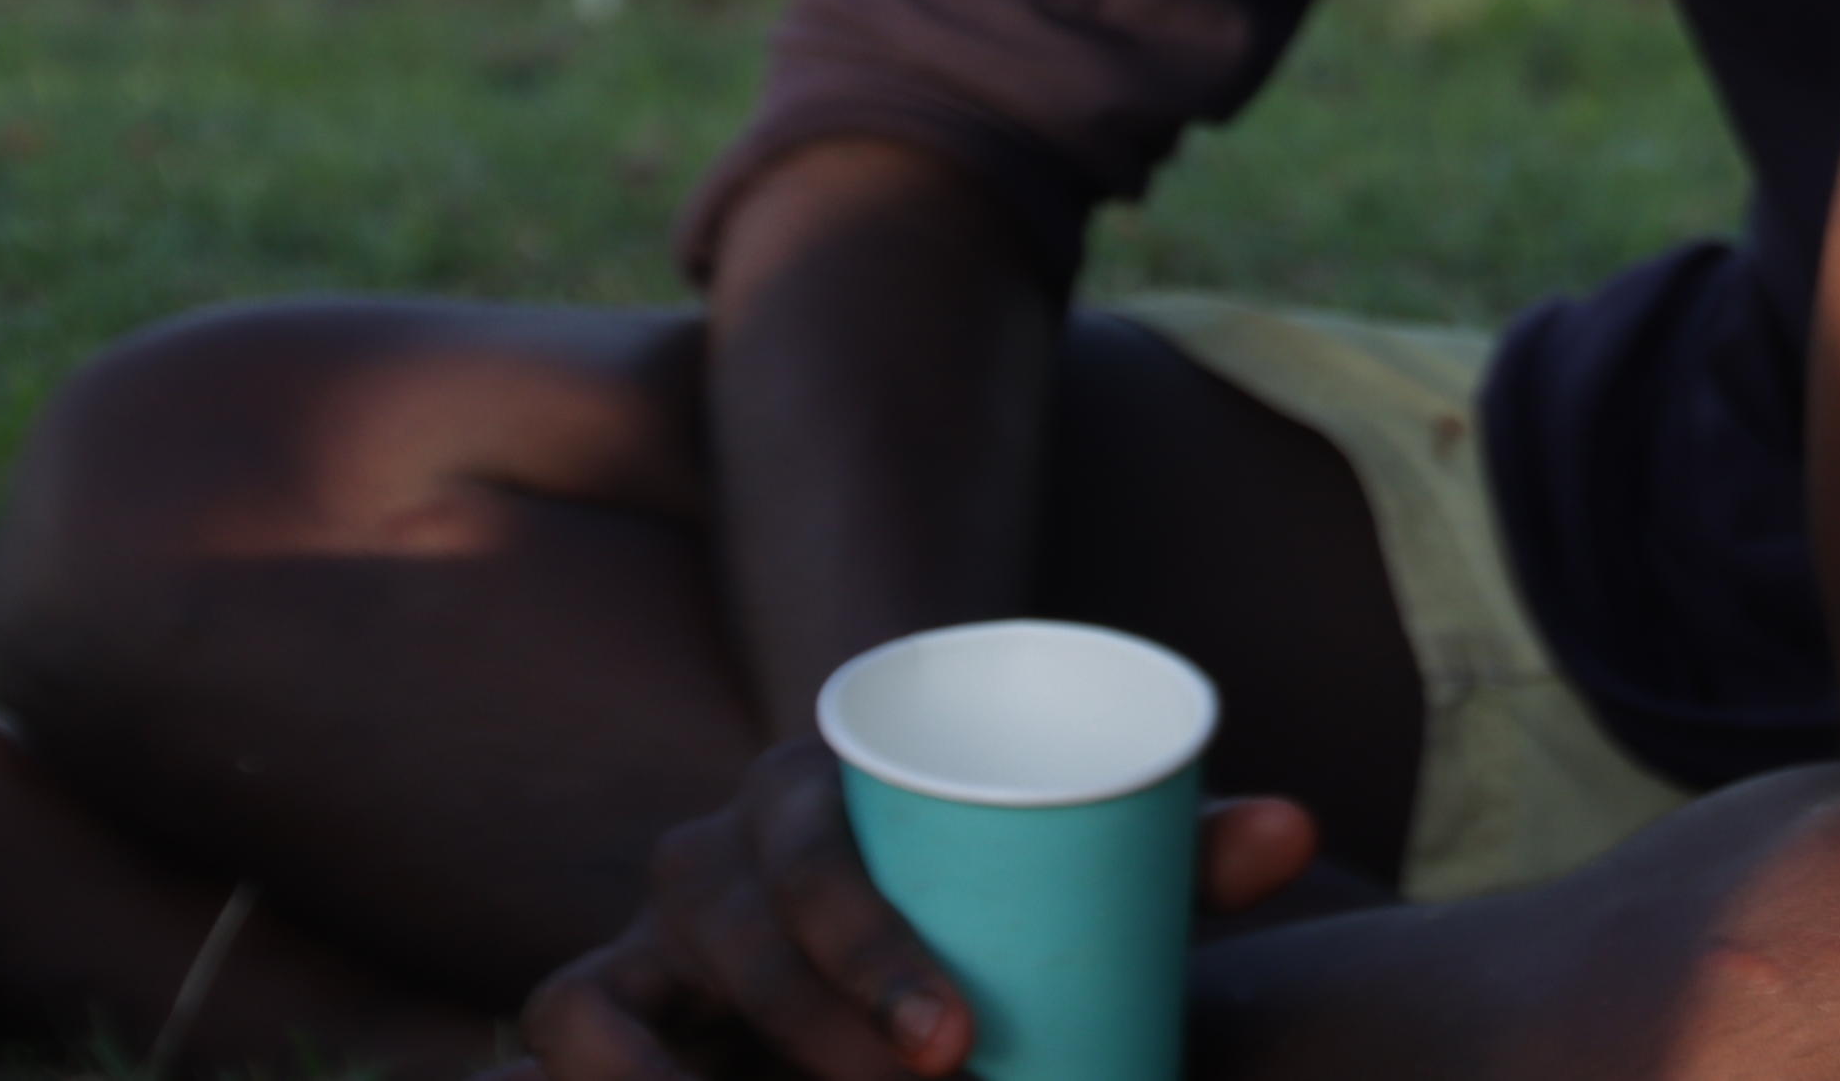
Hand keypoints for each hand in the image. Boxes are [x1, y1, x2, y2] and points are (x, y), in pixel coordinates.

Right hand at [502, 740, 1317, 1080]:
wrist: (881, 938)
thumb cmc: (988, 909)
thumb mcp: (1075, 884)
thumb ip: (1181, 858)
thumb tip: (1297, 827)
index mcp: (810, 788)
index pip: (809, 848)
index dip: (866, 949)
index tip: (959, 1042)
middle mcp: (704, 855)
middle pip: (722, 933)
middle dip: (813, 1030)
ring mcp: (632, 942)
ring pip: (592, 1001)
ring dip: (669, 1077)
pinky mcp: (594, 1021)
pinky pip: (542, 1048)